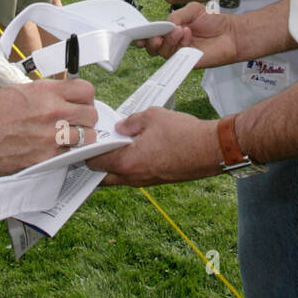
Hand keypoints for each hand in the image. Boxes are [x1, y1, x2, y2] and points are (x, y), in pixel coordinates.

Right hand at [0, 77, 97, 176]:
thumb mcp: (20, 91)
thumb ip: (45, 94)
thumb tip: (63, 99)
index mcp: (46, 91)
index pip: (86, 90)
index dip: (86, 98)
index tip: (81, 103)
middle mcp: (52, 112)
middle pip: (92, 115)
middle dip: (87, 119)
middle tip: (76, 123)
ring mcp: (50, 137)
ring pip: (87, 138)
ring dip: (80, 139)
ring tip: (67, 140)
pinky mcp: (44, 159)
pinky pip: (69, 156)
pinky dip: (65, 155)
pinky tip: (53, 152)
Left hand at [87, 107, 219, 185]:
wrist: (212, 149)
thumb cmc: (184, 133)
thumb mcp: (152, 116)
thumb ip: (130, 122)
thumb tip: (120, 128)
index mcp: (127, 162)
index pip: (95, 161)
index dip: (87, 151)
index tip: (85, 141)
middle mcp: (134, 177)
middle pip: (103, 176)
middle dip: (96, 162)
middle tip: (95, 146)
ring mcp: (146, 181)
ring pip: (119, 177)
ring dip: (113, 164)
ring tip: (115, 144)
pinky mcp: (157, 180)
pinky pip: (135, 175)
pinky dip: (129, 165)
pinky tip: (134, 148)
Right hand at [137, 2, 240, 67]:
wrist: (231, 33)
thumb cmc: (213, 21)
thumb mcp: (192, 9)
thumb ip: (176, 15)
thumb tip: (167, 24)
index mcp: (170, 29)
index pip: (151, 33)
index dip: (142, 34)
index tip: (139, 32)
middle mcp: (171, 42)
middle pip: (151, 46)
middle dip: (150, 40)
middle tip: (158, 35)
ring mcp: (178, 53)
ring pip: (162, 51)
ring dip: (168, 39)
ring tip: (182, 29)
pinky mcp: (186, 62)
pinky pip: (176, 56)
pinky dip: (180, 44)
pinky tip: (188, 35)